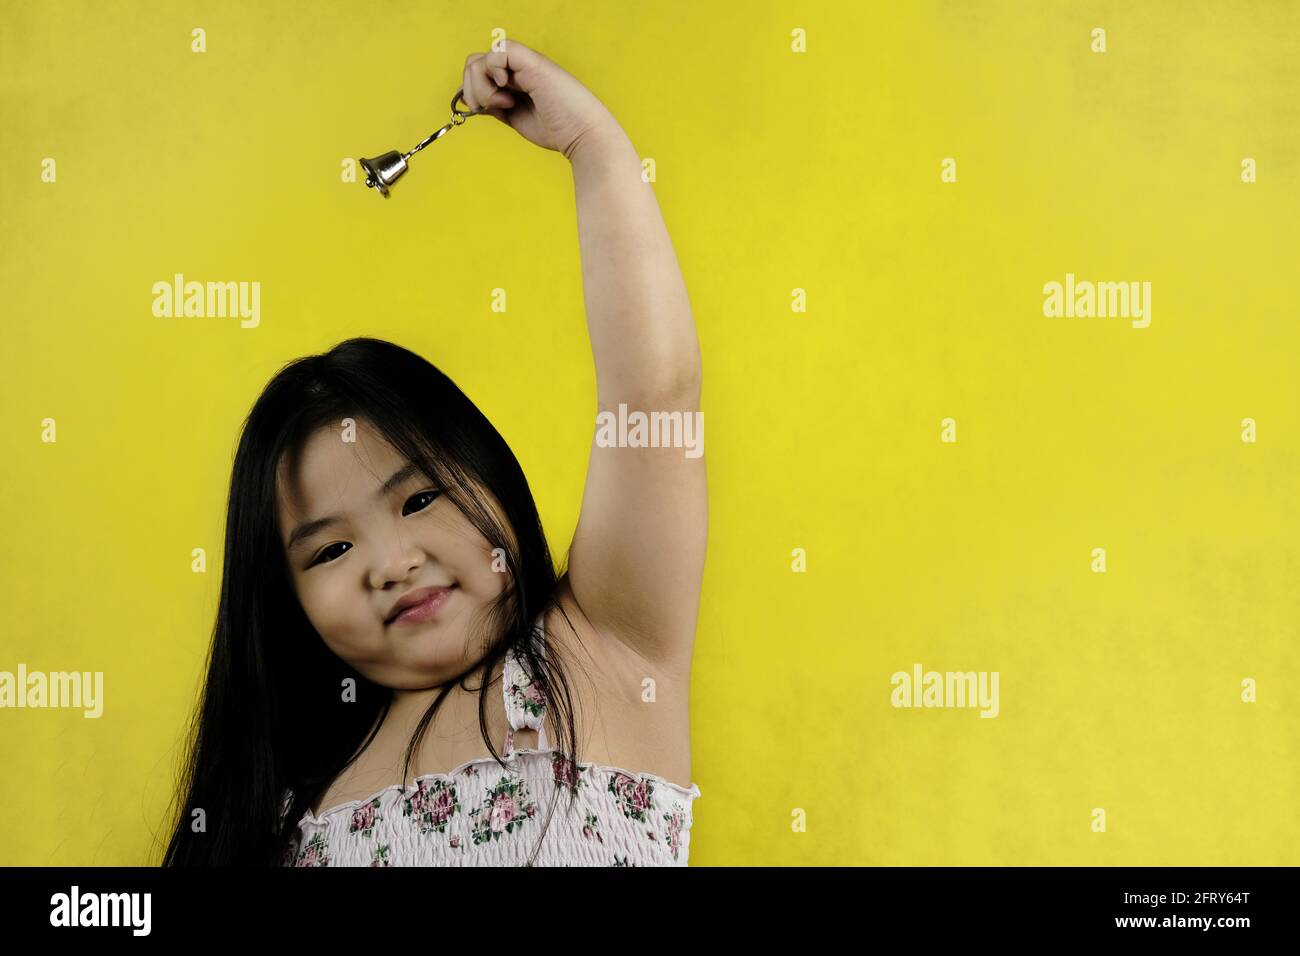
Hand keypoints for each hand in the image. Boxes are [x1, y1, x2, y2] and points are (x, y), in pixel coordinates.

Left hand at [461, 39, 620, 159]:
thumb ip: (494, 106)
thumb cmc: (558, 130)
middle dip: (472, 89)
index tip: (485, 111)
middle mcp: (518, 67)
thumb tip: (470, 101)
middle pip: (473, 63)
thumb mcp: (514, 117)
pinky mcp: (533, 62)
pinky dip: (493, 72)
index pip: (477, 71)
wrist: (584, 135)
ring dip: (482, 86)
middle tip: (492, 107)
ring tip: (504, 103)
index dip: (471, 90)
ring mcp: (525, 63)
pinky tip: (507, 90)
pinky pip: (498, 51)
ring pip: (480, 59)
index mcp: (515, 79)